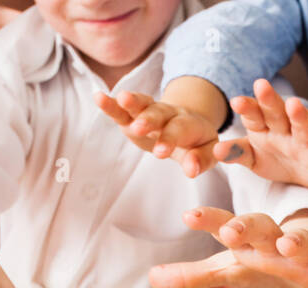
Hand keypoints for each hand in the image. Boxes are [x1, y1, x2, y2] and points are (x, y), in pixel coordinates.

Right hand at [94, 90, 219, 178]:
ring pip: (141, 105)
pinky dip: (111, 104)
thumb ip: (202, 160)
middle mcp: (169, 114)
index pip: (179, 129)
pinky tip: (99, 97)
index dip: (170, 139)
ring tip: (121, 99)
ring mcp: (150, 113)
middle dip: (149, 120)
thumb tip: (191, 170)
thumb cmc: (197, 142)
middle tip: (140, 129)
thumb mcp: (208, 152)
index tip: (161, 153)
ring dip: (132, 103)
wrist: (188, 124)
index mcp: (190, 123)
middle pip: (159, 114)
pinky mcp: (133, 117)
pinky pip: (123, 109)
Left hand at [150, 207, 307, 287]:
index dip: (209, 222)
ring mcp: (303, 256)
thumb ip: (192, 276)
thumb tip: (150, 279)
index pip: (225, 229)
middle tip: (232, 232)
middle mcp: (273, 244)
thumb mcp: (229, 272)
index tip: (188, 214)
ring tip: (289, 240)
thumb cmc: (265, 265)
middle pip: (259, 231)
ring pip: (299, 245)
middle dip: (247, 229)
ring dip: (295, 241)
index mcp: (247, 243)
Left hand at [219, 79, 307, 189]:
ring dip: (299, 114)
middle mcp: (285, 129)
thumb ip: (237, 152)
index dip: (247, 108)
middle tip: (261, 85)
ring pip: (302, 125)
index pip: (255, 115)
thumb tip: (215, 150)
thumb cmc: (276, 159)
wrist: (307, 174)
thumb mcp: (253, 157)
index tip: (236, 100)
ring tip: (293, 104)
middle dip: (269, 100)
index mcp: (265, 127)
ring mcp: (305, 140)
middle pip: (277, 113)